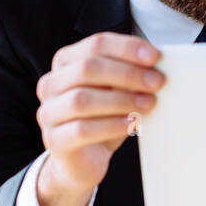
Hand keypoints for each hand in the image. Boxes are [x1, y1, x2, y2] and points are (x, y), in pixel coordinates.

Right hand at [33, 32, 164, 205]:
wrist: (82, 161)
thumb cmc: (101, 120)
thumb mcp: (116, 92)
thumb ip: (128, 75)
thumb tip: (155, 65)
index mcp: (65, 63)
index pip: (96, 45)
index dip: (127, 48)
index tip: (154, 56)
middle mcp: (51, 84)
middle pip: (87, 69)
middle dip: (127, 74)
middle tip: (156, 82)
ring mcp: (48, 113)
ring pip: (82, 99)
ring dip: (121, 100)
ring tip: (148, 104)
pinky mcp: (55, 140)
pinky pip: (82, 130)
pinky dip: (111, 125)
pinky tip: (130, 124)